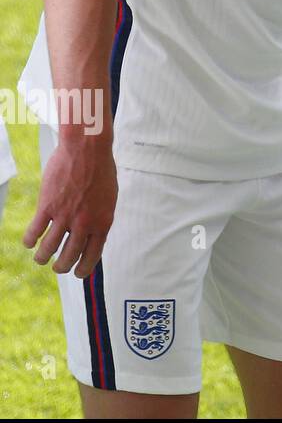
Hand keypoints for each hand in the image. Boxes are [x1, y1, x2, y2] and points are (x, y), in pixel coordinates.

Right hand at [24, 135, 117, 277]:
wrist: (87, 149)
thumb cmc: (101, 170)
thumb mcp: (109, 197)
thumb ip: (100, 217)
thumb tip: (93, 233)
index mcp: (103, 221)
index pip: (93, 255)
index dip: (84, 268)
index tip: (78, 274)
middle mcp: (84, 223)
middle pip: (69, 256)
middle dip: (62, 267)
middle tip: (58, 268)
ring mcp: (64, 216)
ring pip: (49, 249)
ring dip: (43, 258)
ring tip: (42, 259)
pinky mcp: (47, 207)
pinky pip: (34, 232)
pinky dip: (30, 241)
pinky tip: (30, 242)